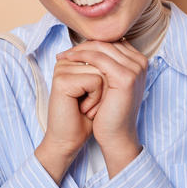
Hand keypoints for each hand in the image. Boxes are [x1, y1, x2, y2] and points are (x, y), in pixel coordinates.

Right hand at [34, 54, 106, 184]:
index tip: (102, 97)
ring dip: (103, 94)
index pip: (105, 54)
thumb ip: (109, 66)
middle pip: (105, 61)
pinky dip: (96, 99)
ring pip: (102, 70)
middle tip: (97, 105)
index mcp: (74, 59)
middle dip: (108, 85)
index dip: (110, 77)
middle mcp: (67, 61)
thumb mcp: (104, 87)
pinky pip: (94, 80)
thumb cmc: (90, 116)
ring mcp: (62, 69)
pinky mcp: (62, 80)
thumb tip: (124, 49)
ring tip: (90, 107)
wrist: (72, 138)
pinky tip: (84, 109)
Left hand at [56, 39, 146, 172]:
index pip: (111, 42)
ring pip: (102, 47)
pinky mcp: (126, 77)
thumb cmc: (110, 111)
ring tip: (63, 57)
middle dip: (83, 45)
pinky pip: (99, 58)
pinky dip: (82, 56)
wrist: (115, 135)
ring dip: (79, 50)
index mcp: (139, 62)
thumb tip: (89, 46)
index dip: (91, 44)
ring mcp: (135, 69)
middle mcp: (141, 62)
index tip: (71, 51)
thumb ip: (107, 65)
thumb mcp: (109, 84)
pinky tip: (69, 60)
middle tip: (64, 53)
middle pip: (107, 42)